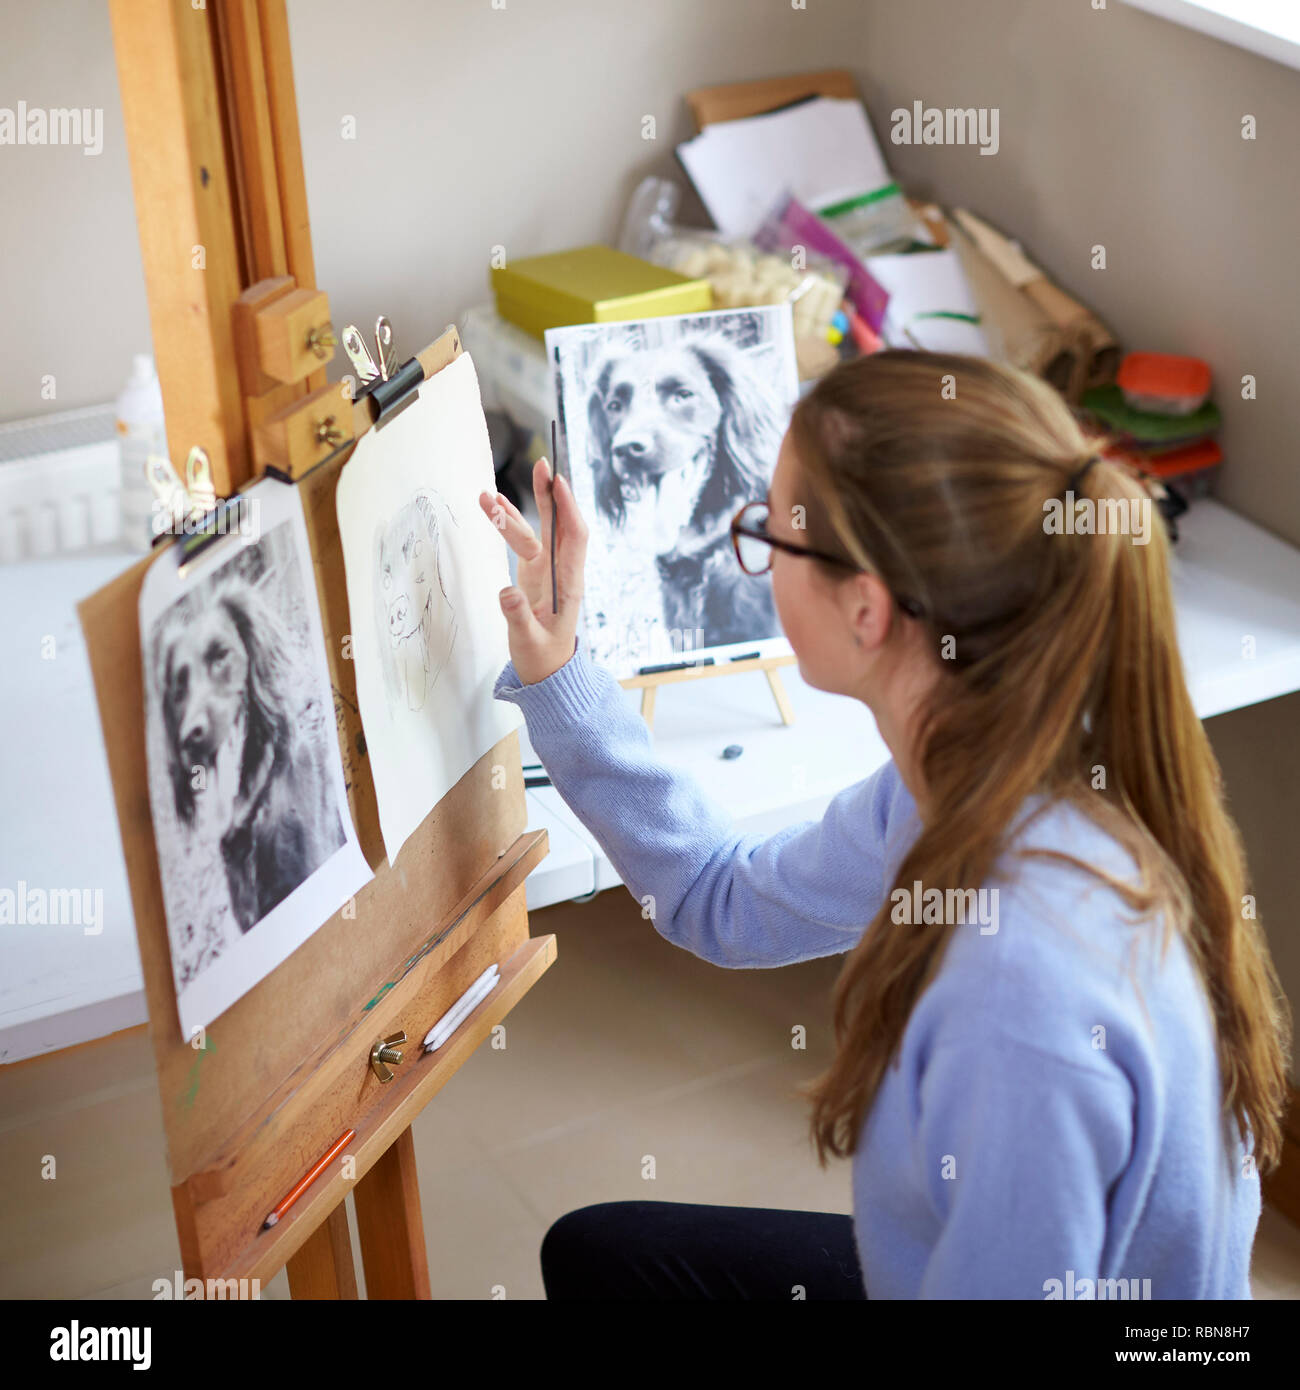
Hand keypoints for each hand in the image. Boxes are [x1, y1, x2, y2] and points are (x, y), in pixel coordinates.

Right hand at [478, 456, 587, 684]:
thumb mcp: (530, 643)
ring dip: (516, 511)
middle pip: (558, 526)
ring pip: (535, 533)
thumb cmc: (543, 660)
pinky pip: (524, 544)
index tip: (559, 483)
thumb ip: (518, 618)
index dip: (569, 509)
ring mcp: (546, 572)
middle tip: (541, 464)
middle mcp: (561, 573)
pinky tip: (496, 507)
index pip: (575, 539)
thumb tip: (506, 593)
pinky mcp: (532, 576)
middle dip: (549, 495)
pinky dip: (510, 525)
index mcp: (569, 585)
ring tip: (490, 494)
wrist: (547, 673)